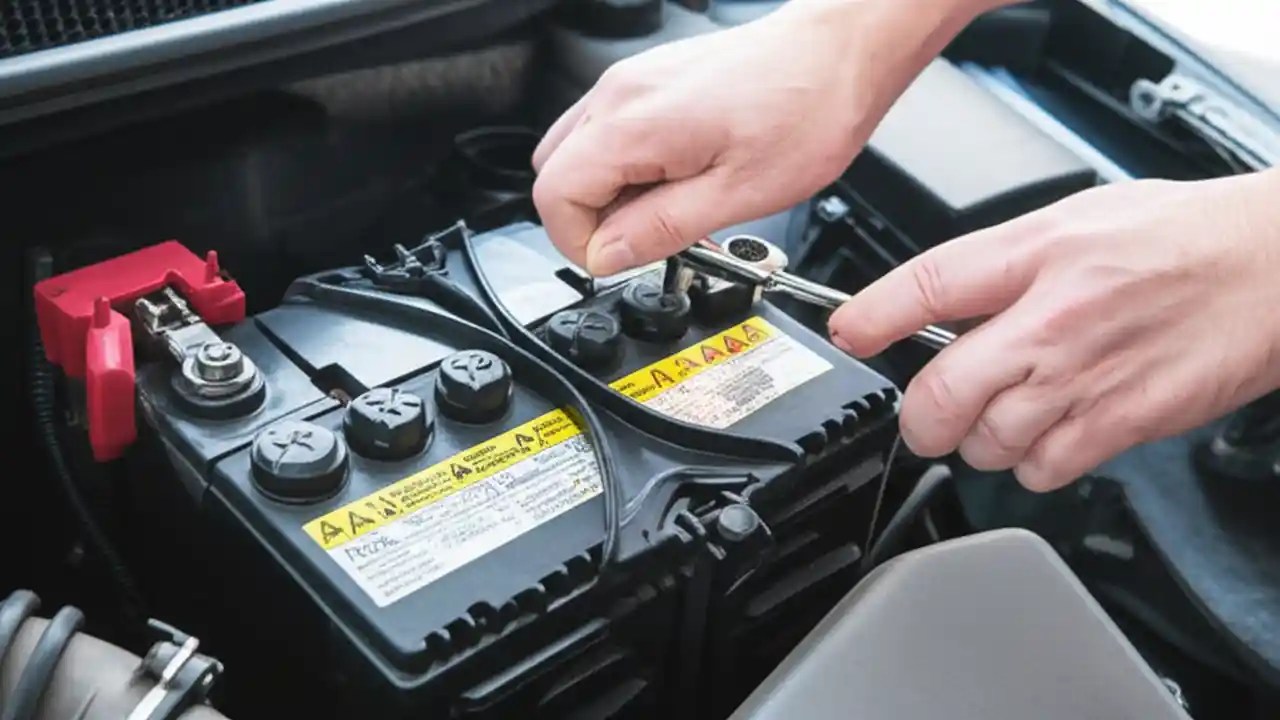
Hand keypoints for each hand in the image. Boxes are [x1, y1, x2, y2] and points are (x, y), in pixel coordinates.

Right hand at [531, 0, 1000, 275]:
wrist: (840, 51)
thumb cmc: (806, 109)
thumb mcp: (736, 195)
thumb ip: (659, 229)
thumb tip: (608, 256)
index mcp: (632, 124)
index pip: (553, 197)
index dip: (578, 244)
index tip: (620, 262)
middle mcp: (619, 94)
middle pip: (554, 175)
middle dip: (588, 221)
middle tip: (644, 242)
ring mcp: (631, 81)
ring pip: (577, 154)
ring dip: (607, 195)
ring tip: (667, 210)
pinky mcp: (650, 79)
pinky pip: (608, 132)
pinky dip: (625, 167)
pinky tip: (676, 178)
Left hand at [829, 171, 1279, 490]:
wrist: (1274, 266)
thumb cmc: (1181, 237)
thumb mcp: (1074, 218)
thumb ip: (1001, 262)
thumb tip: (939, 299)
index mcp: (1036, 254)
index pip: (926, 287)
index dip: (869, 318)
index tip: (848, 334)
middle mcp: (1052, 320)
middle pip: (939, 394)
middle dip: (919, 415)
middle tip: (926, 412)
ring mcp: (1085, 378)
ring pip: (985, 444)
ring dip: (980, 440)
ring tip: (1005, 414)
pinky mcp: (1122, 423)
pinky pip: (1041, 471)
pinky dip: (1032, 465)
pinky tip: (1050, 433)